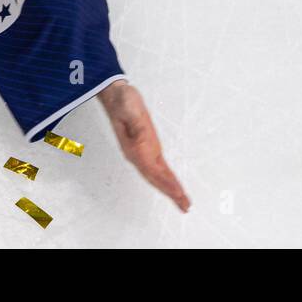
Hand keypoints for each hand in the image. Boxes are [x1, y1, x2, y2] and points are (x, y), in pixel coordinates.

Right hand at [98, 80, 189, 211]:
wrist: (116, 96)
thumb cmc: (123, 101)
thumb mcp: (128, 107)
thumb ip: (135, 123)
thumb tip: (142, 139)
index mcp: (135, 147)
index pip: (152, 169)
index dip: (165, 181)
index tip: (177, 192)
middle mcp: (138, 154)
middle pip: (156, 178)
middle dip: (170, 192)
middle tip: (185, 206)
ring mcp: (142, 152)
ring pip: (157, 176)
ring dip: (170, 190)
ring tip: (183, 202)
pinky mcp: (147, 148)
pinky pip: (157, 169)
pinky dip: (166, 180)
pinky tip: (173, 187)